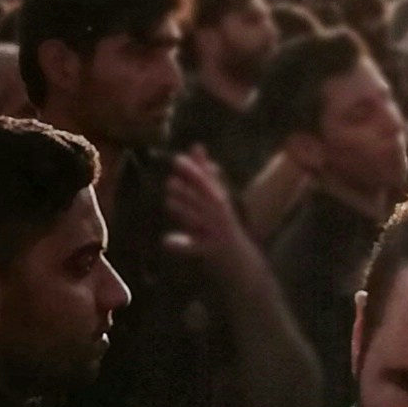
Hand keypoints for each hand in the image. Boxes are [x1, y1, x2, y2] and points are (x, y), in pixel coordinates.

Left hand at [163, 149, 247, 274]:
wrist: (240, 261)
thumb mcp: (215, 198)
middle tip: (171, 180)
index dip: (193, 170)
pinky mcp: (213, 251)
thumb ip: (205, 173)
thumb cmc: (222, 225)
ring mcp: (218, 233)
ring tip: (169, 202)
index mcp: (219, 201)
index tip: (178, 159)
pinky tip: (167, 241)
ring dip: (185, 211)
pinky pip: (196, 248)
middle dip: (189, 189)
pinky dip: (182, 246)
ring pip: (200, 220)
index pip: (207, 182)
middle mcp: (221, 215)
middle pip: (204, 199)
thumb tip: (196, 145)